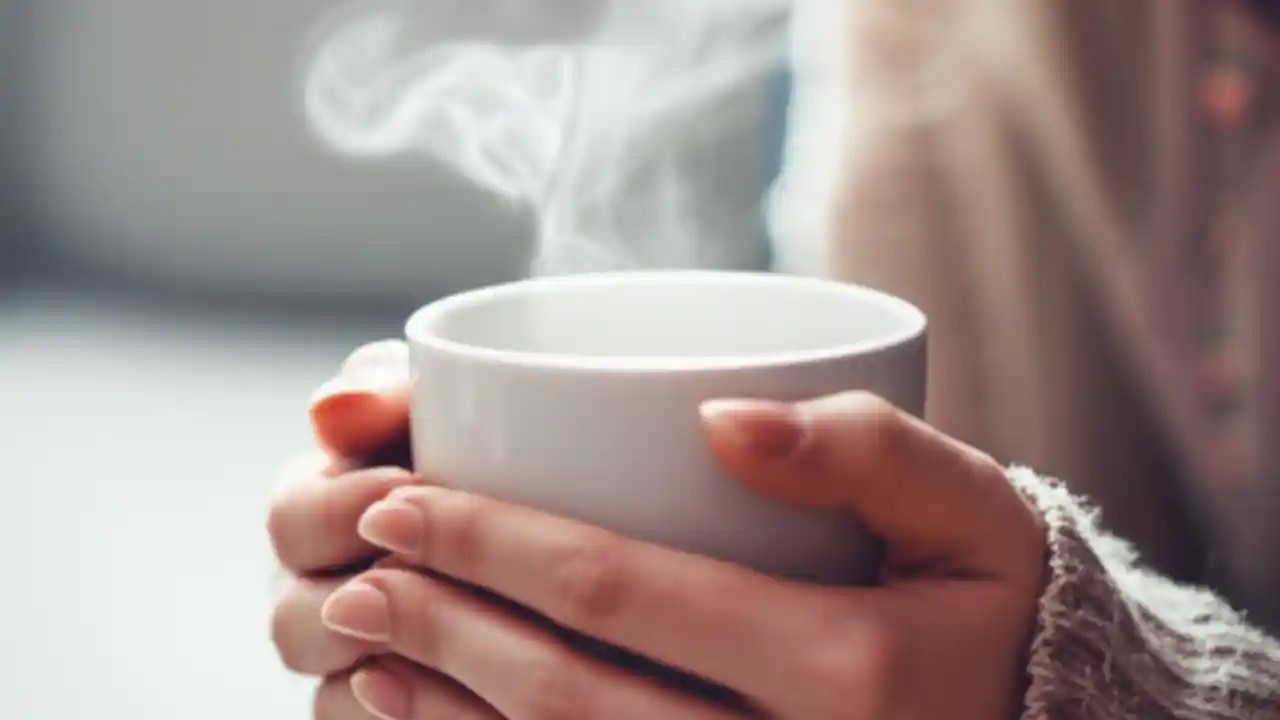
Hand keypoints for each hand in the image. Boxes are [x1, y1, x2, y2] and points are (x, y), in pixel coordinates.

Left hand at [274, 338, 1046, 718]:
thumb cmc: (1002, 611)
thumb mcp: (978, 513)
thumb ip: (867, 452)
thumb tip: (716, 417)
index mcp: (846, 670)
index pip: (621, 593)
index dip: (491, 544)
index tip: (403, 497)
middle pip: (565, 695)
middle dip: (439, 627)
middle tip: (355, 571)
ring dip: (441, 708)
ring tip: (358, 645)